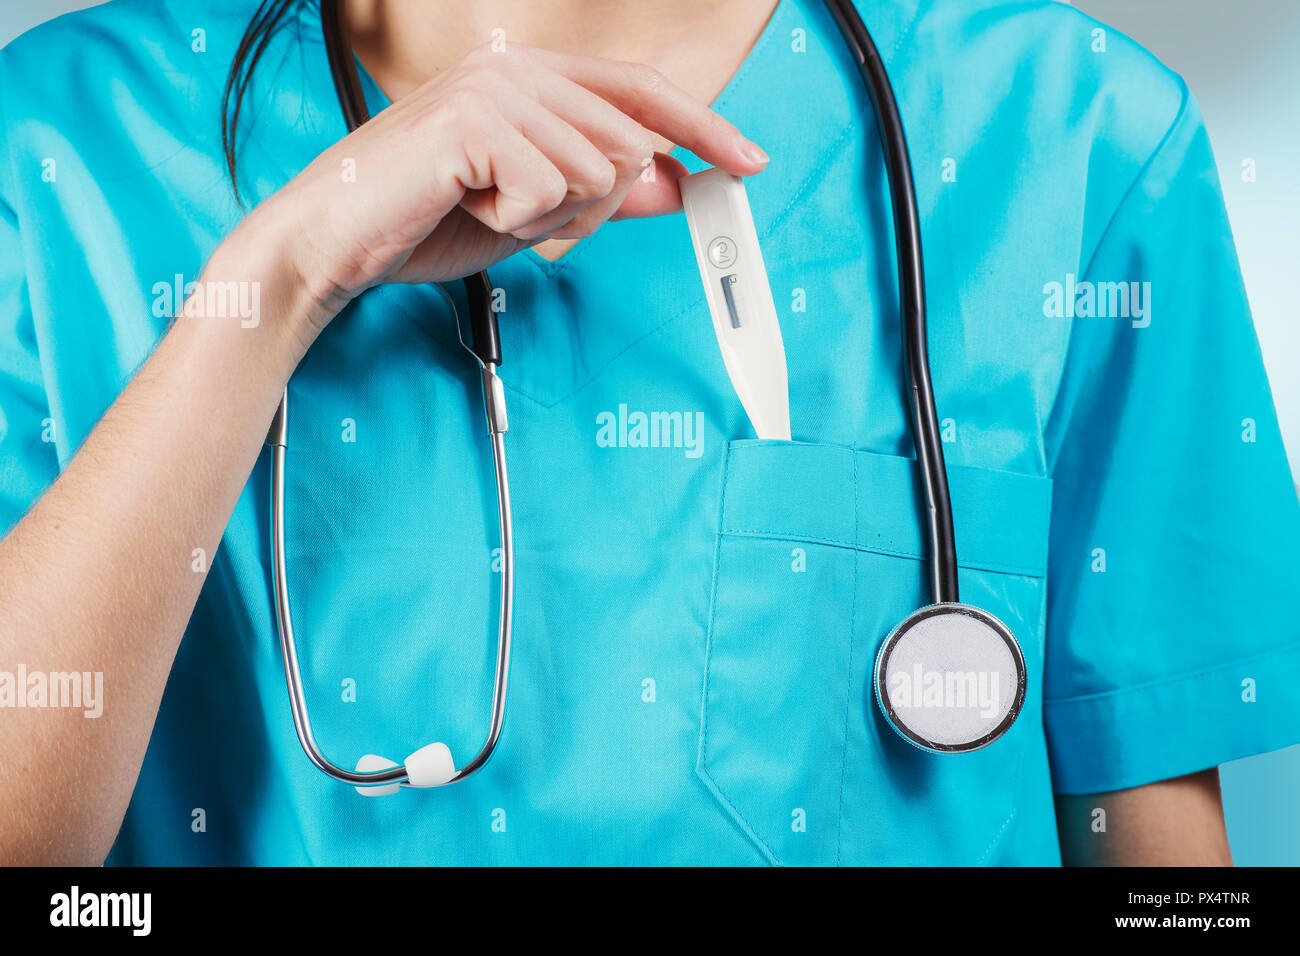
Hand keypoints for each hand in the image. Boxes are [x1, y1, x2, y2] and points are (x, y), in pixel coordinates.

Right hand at [249, 42, 768, 329]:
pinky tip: (463, 204)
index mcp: (531, 78)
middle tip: (513, 211)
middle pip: (628, 146)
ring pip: (598, 173)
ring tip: (481, 205)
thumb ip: (602, 193)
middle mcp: (517, 69)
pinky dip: (515, 222)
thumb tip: (673, 183)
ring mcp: (496, 88)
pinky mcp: (476, 122)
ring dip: (549, 216)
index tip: (748, 162)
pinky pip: (552, 192)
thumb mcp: (534, 212)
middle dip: (587, 205)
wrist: (335, 245)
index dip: (702, 127)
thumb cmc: (423, 222)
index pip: (640, 93)